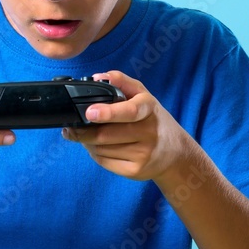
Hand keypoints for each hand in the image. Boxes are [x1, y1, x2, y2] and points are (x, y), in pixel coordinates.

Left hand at [62, 70, 190, 181]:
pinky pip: (104, 162)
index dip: (108, 113)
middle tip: (72, 128)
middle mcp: (149, 132)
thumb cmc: (153, 119)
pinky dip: (94, 154)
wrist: (176, 153)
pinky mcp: (135, 171)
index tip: (89, 113)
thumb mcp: (143, 95)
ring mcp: (143, 154)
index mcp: (149, 109)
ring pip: (101, 149)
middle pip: (105, 135)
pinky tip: (97, 147)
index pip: (130, 111)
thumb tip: (97, 77)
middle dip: (83, 132)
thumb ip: (121, 81)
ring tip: (87, 136)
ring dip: (88, 142)